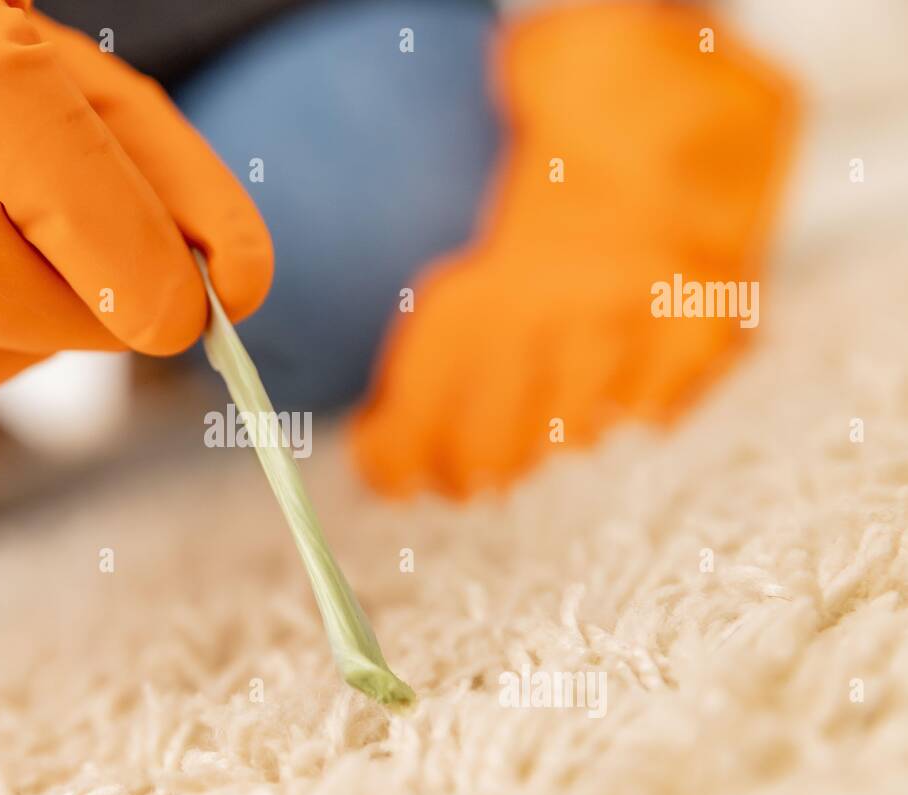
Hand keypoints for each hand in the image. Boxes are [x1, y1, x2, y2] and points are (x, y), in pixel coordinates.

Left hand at [351, 2, 796, 497]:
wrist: (706, 37)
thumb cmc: (584, 62)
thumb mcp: (482, 128)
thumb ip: (426, 214)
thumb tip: (349, 285)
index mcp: (504, 267)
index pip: (433, 399)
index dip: (401, 452)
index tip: (384, 473)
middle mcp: (578, 309)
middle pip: (502, 441)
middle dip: (467, 469)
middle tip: (450, 475)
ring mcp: (654, 318)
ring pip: (578, 432)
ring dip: (540, 445)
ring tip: (517, 452)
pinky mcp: (719, 311)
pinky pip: (665, 399)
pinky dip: (635, 409)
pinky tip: (610, 408)